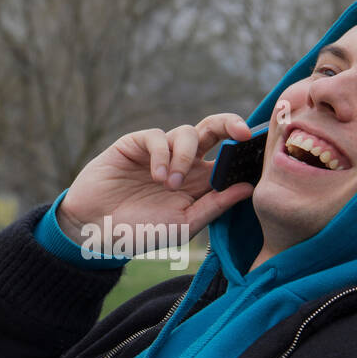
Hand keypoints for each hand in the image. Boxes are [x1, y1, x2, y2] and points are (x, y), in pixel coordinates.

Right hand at [56, 114, 256, 248]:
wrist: (96, 232)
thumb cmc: (141, 233)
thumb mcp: (185, 226)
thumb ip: (216, 206)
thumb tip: (249, 188)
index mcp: (200, 182)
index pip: (228, 156)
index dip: (244, 150)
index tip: (260, 150)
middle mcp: (184, 162)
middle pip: (214, 130)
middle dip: (230, 124)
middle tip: (242, 133)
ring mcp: (160, 152)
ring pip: (187, 132)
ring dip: (184, 156)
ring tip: (170, 184)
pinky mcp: (135, 144)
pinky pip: (156, 137)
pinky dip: (162, 154)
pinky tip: (157, 176)